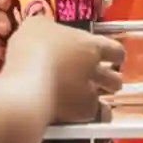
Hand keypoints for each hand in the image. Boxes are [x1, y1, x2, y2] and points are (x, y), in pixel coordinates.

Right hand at [4, 12, 125, 122]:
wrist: (26, 86)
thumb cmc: (31, 49)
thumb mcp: (35, 25)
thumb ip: (47, 26)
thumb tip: (47, 27)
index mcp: (90, 45)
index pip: (116, 50)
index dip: (115, 55)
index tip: (109, 58)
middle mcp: (95, 70)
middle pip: (115, 78)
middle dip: (109, 80)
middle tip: (97, 81)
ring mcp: (90, 93)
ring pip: (106, 98)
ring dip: (99, 98)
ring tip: (86, 98)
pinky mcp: (81, 114)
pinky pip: (94, 116)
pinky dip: (87, 115)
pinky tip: (76, 115)